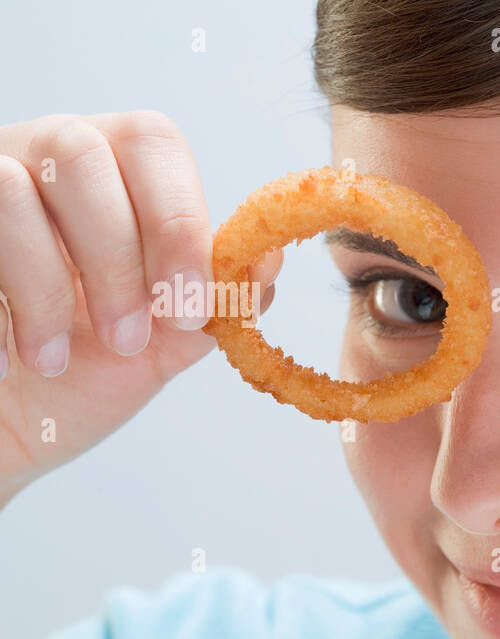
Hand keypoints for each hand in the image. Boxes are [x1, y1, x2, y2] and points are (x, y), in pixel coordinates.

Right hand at [0, 111, 280, 501]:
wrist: (4, 426)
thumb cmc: (80, 375)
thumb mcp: (159, 346)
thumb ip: (212, 305)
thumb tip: (267, 264)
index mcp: (115, 173)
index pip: (153, 144)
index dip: (176, 221)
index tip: (187, 308)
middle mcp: (42, 156)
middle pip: (82, 155)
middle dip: (115, 257)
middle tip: (126, 340)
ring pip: (10, 190)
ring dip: (45, 289)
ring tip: (54, 361)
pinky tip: (9, 362)